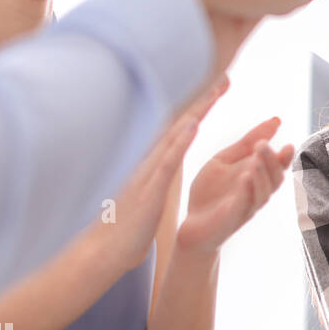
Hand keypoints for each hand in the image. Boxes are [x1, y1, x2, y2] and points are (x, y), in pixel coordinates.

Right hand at [96, 74, 228, 270]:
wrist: (102, 252)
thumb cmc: (124, 227)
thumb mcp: (145, 195)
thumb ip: (153, 178)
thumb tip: (163, 166)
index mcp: (152, 164)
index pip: (179, 130)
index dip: (199, 109)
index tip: (218, 90)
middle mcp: (149, 161)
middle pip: (180, 124)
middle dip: (203, 101)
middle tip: (226, 78)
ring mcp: (148, 173)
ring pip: (175, 135)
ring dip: (197, 112)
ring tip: (216, 91)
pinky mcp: (149, 190)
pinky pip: (167, 162)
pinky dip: (180, 142)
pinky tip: (193, 126)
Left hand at [175, 116, 294, 253]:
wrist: (192, 224)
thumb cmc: (211, 192)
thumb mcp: (226, 159)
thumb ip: (247, 142)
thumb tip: (276, 120)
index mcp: (258, 178)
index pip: (279, 166)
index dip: (286, 156)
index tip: (287, 143)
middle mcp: (257, 193)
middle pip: (275, 179)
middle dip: (272, 161)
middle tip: (263, 145)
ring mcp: (247, 207)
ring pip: (263, 192)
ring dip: (262, 174)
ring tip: (256, 158)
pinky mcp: (232, 218)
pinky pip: (244, 204)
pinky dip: (247, 191)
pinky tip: (246, 177)